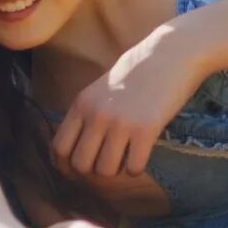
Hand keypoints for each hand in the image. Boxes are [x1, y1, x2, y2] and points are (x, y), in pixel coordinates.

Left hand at [54, 29, 200, 179]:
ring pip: (105, 170)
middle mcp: (96, 114)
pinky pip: (133, 167)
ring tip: (124, 159)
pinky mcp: (146, 129)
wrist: (168, 55)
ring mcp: (120, 122)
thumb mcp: (99, 90)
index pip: (59, 147)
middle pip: (80, 164)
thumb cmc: (135, 74)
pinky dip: (136, 169)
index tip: (79, 170)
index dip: (66, 166)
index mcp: (81, 104)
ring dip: (116, 171)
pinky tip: (140, 157)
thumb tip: (74, 150)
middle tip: (107, 164)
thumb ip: (85, 115)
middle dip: (92, 172)